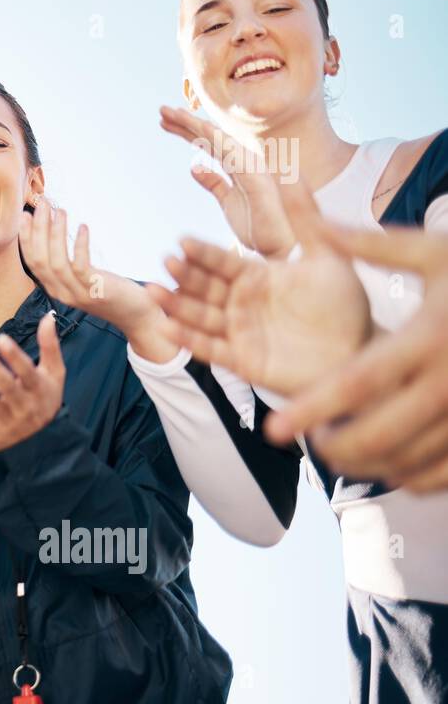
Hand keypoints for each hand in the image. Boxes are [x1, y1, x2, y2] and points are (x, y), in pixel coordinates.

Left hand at [0, 313, 65, 450]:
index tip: (1, 339)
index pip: (26, 370)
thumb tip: (48, 317)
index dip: (15, 356)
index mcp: (37, 387)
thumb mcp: (53, 373)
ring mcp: (7, 420)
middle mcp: (23, 404)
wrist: (44, 439)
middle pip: (6, 386)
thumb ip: (49, 345)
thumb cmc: (45, 396)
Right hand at [19, 203, 174, 361]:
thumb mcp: (83, 279)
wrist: (136, 316)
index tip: (25, 215)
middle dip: (37, 230)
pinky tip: (83, 227)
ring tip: (61, 211)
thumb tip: (56, 236)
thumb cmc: (111, 291)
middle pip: (40, 259)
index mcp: (55, 289)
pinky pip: (81, 266)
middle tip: (42, 205)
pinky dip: (79, 245)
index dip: (26, 238)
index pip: (32, 262)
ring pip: (56, 262)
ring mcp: (77, 293)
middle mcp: (61, 293)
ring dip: (55, 234)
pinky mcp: (95, 290)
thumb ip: (68, 264)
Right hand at [147, 185, 371, 395]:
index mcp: (258, 277)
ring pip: (200, 315)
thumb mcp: (327, 256)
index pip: (223, 261)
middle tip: (165, 261)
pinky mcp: (241, 360)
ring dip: (175, 304)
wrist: (359, 353)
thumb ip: (306, 217)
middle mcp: (243, 302)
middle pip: (206, 286)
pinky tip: (166, 328)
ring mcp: (239, 331)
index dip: (204, 253)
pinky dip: (187, 339)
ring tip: (153, 292)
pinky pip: (209, 348)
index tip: (183, 240)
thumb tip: (293, 170)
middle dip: (185, 275)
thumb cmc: (346, 306)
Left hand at [160, 106, 295, 257]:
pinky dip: (217, 143)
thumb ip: (215, 184)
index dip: (188, 132)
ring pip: (221, 141)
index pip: (211, 144)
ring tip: (172, 113)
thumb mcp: (229, 204)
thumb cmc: (259, 228)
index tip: (164, 122)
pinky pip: (235, 158)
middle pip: (213, 138)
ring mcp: (256, 171)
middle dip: (187, 123)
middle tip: (161, 111)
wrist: (283, 252)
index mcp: (240, 168)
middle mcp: (248, 164)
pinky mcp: (259, 183)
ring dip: (196, 126)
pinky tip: (199, 130)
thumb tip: (194, 167)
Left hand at [266, 226, 447, 491]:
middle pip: (377, 436)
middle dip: (333, 447)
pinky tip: (386, 461)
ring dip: (363, 465)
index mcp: (429, 337)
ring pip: (405, 463)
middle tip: (310, 442)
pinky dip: (404, 476)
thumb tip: (320, 225)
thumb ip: (378, 246)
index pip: (357, 383)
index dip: (311, 408)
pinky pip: (435, 477)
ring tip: (341, 449)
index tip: (272, 429)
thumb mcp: (439, 254)